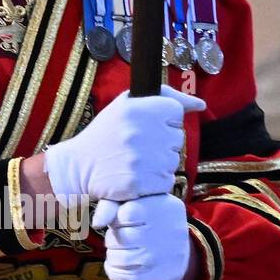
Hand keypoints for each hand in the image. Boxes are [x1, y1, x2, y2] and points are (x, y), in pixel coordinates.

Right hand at [43, 84, 205, 203]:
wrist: (78, 165)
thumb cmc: (106, 133)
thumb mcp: (126, 105)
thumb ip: (165, 97)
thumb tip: (201, 105)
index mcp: (136, 108)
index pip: (176, 112)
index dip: (164, 121)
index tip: (146, 127)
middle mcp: (139, 131)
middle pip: (177, 138)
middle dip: (162, 144)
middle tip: (137, 146)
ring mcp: (141, 158)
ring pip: (173, 161)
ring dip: (159, 164)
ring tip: (134, 161)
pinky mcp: (140, 182)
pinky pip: (166, 182)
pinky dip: (154, 182)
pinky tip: (135, 176)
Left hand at [93, 194, 191, 279]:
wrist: (178, 252)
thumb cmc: (149, 221)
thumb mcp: (138, 202)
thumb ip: (112, 203)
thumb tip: (97, 223)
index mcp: (163, 209)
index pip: (125, 214)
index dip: (118, 218)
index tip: (124, 220)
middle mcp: (165, 235)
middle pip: (120, 237)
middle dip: (115, 236)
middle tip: (125, 235)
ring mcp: (160, 259)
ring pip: (117, 258)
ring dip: (114, 253)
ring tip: (124, 249)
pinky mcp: (153, 279)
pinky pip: (120, 277)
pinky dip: (114, 270)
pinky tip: (123, 264)